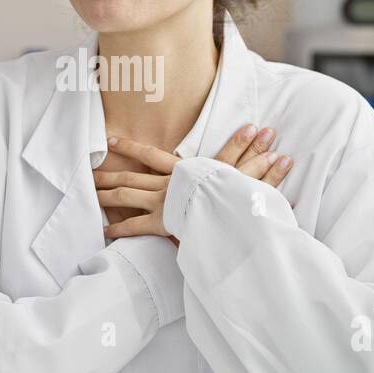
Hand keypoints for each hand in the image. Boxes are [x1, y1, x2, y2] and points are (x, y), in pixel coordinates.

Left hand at [96, 124, 293, 239]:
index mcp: (184, 172)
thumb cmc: (238, 196)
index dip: (133, 147)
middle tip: (89, 170)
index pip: (154, 155)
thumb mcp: (248, 180)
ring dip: (107, 195)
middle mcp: (168, 182)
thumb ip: (258, 170)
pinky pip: (135, 226)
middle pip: (132, 174)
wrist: (231, 206)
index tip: (112, 140)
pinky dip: (119, 229)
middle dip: (110, 172)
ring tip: (90, 194)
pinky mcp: (162, 221)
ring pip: (127, 194)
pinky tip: (104, 231)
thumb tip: (283, 158)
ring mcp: (162, 200)